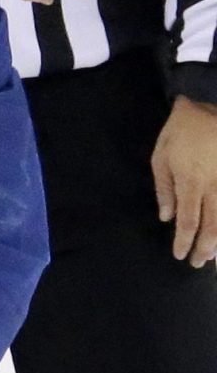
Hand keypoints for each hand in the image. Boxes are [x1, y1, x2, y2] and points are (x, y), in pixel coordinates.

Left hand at [152, 95, 216, 266]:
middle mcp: (214, 185)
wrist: (208, 108)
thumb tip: (166, 218)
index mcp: (190, 181)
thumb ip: (164, 189)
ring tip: (215, 258)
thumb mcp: (160, 157)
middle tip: (199, 264)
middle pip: (212, 225)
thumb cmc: (179, 133)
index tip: (180, 255)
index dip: (185, 241)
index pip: (189, 220)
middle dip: (206, 248)